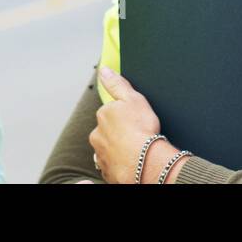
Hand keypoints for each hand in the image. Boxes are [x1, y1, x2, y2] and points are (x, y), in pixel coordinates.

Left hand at [90, 66, 161, 183]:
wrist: (144, 162)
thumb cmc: (141, 129)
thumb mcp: (133, 98)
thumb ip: (117, 84)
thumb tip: (103, 70)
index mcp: (103, 115)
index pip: (110, 112)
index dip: (124, 117)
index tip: (135, 121)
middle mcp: (97, 135)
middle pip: (107, 131)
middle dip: (118, 134)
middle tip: (136, 137)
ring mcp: (100, 154)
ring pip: (108, 149)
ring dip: (118, 149)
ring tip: (135, 151)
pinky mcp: (106, 171)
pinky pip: (112, 165)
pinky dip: (120, 164)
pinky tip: (132, 162)